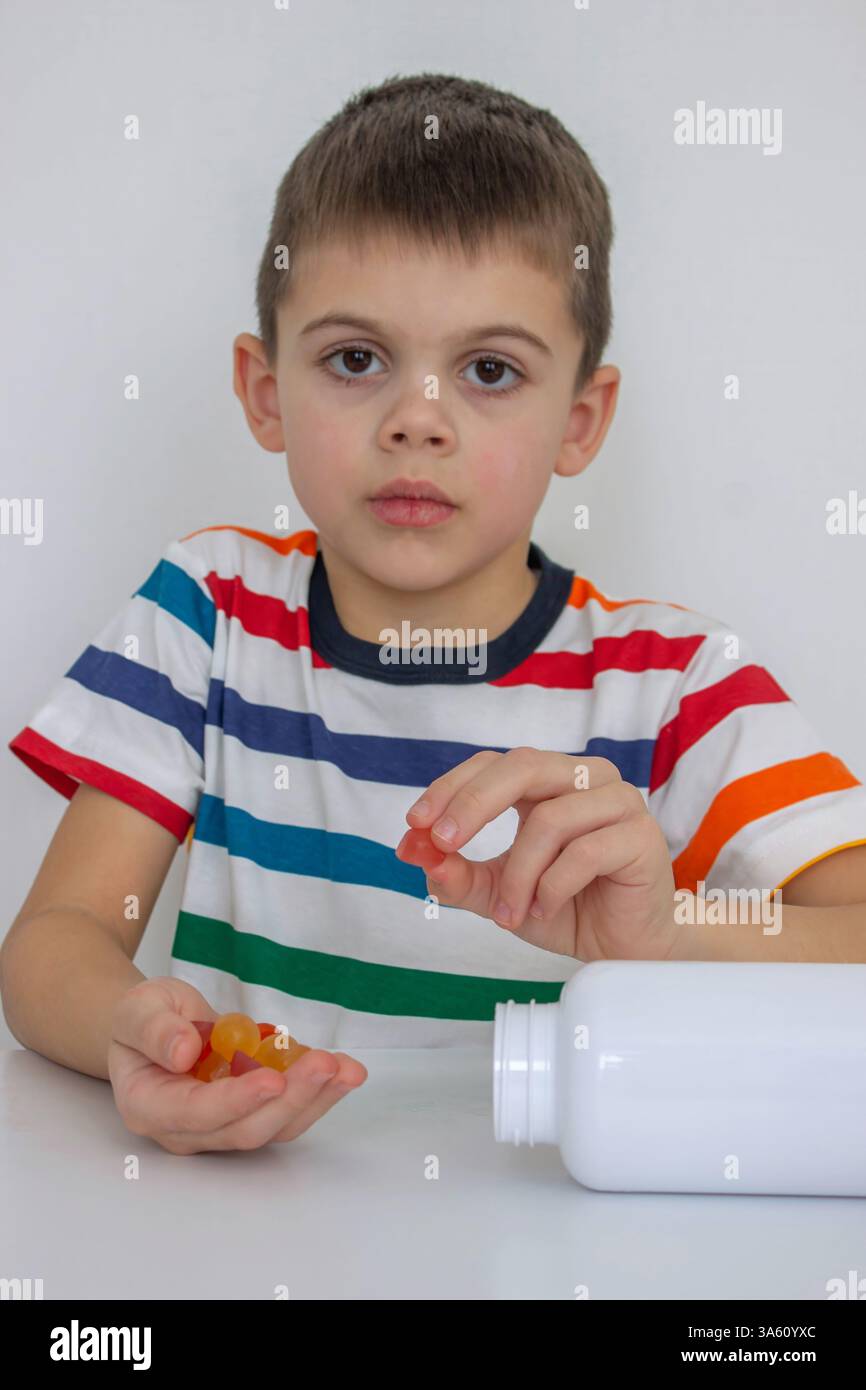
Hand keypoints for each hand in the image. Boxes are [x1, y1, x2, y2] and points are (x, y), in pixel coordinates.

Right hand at [108, 977, 366, 1153]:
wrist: (160, 1026)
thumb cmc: (144, 1019)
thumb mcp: (138, 1009)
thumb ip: (154, 1029)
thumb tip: (183, 1051)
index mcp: (149, 1107)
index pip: (196, 1113)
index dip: (237, 1100)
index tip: (272, 1078)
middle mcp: (187, 1130)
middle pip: (245, 1129)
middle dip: (290, 1098)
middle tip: (325, 1063)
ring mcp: (224, 1127)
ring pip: (275, 1127)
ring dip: (315, 1099)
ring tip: (348, 1069)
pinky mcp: (254, 1114)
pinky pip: (289, 1111)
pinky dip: (320, 1092)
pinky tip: (346, 1070)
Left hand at [396, 748, 676, 960]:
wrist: (624, 948)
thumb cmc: (567, 908)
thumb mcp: (498, 894)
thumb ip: (458, 874)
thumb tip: (415, 852)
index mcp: (548, 781)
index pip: (493, 764)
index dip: (451, 788)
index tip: (417, 823)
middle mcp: (583, 779)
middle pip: (522, 766)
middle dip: (473, 804)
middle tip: (442, 842)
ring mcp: (617, 801)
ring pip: (549, 819)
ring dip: (518, 874)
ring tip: (509, 913)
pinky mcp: (640, 835)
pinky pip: (584, 852)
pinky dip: (553, 886)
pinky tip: (547, 908)